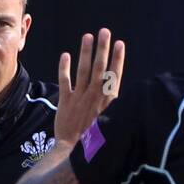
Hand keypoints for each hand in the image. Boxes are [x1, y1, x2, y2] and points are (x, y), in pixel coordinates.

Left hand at [54, 28, 125, 144]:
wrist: (74, 152)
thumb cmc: (95, 138)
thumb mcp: (111, 121)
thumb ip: (112, 103)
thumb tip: (118, 87)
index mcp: (109, 102)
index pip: (114, 75)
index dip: (117, 58)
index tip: (120, 43)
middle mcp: (95, 97)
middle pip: (100, 68)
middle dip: (103, 49)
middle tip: (104, 31)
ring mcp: (80, 98)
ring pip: (84, 71)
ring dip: (86, 52)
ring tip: (88, 36)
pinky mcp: (66, 102)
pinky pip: (65, 81)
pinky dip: (64, 68)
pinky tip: (65, 55)